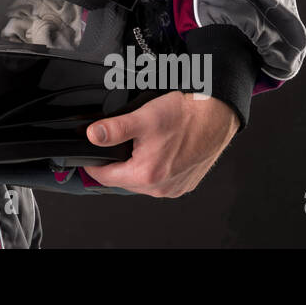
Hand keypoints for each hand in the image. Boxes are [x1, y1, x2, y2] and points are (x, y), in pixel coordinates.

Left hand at [81, 92, 239, 197]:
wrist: (216, 116)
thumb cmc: (186, 116)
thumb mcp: (143, 117)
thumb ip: (114, 129)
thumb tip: (92, 135)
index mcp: (147, 175)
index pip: (104, 178)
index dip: (92, 164)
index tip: (89, 153)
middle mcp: (161, 188)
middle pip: (122, 181)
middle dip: (115, 164)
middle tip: (116, 144)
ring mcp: (173, 188)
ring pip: (140, 182)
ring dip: (134, 167)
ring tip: (138, 145)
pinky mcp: (184, 184)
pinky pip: (158, 181)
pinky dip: (152, 169)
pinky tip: (156, 152)